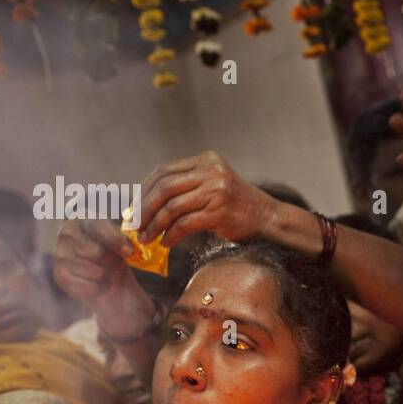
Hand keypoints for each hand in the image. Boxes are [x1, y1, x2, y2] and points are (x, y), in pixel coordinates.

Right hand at [53, 219, 155, 338]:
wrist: (101, 271)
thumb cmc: (112, 252)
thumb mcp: (120, 241)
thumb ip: (124, 241)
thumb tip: (127, 250)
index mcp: (81, 220)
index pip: (101, 230)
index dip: (117, 242)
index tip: (129, 252)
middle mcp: (66, 235)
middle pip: (97, 253)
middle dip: (114, 262)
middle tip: (117, 264)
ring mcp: (60, 255)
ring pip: (94, 272)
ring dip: (107, 277)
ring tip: (107, 272)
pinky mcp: (60, 275)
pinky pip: (87, 287)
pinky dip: (99, 288)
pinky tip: (99, 283)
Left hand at [137, 151, 289, 248]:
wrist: (269, 218)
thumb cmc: (237, 206)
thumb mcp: (214, 185)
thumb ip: (188, 186)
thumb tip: (148, 203)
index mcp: (206, 160)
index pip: (165, 171)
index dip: (144, 189)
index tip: (134, 207)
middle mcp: (211, 171)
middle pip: (165, 187)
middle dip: (144, 208)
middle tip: (133, 225)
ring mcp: (216, 190)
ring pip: (172, 206)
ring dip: (154, 225)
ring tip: (146, 238)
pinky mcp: (219, 211)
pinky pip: (185, 223)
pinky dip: (171, 235)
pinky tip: (166, 243)